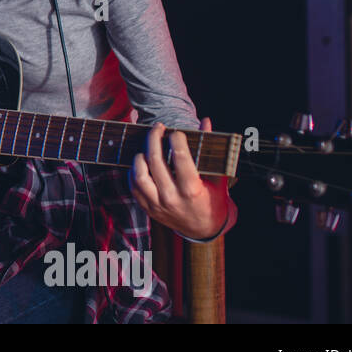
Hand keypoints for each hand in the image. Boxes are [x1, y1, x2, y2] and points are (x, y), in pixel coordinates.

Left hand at [130, 117, 235, 240]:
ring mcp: (157, 204)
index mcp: (191, 190)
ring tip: (147, 146)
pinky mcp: (148, 208)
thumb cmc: (213, 200)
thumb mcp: (217, 177)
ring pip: (139, 175)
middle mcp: (171, 198)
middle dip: (154, 139)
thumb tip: (206, 121)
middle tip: (157, 128)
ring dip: (140, 155)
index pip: (180, 158)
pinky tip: (141, 161)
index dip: (176, 139)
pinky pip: (133, 186)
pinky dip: (134, 171)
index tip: (176, 132)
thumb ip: (209, 149)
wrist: (203, 229)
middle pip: (155, 162)